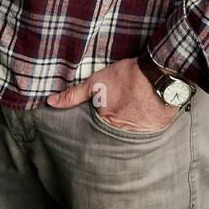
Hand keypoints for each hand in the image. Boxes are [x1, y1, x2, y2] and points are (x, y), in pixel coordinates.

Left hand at [45, 56, 179, 132]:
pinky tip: (147, 112)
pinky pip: (149, 130)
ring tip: (135, 109)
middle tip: (122, 108)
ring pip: (131, 132)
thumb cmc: (126, 76)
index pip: (98, 125)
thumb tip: (50, 102)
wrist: (158, 75)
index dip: (101, 115)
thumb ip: (73, 95)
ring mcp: (141, 133)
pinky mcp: (157, 129)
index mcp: (106, 121)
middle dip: (116, 123)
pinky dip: (147, 123)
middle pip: (114, 131)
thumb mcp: (95, 82)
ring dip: (132, 124)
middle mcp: (122, 132)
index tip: (107, 108)